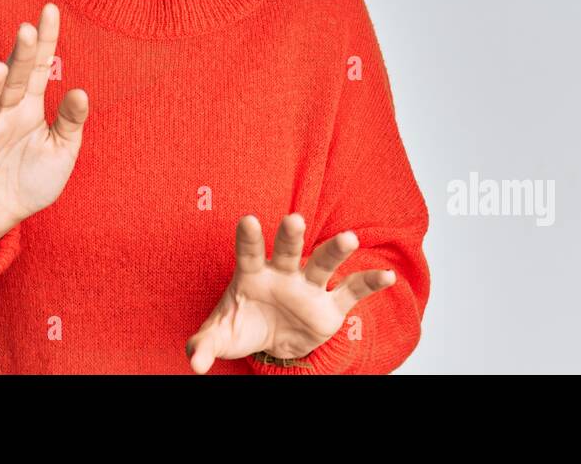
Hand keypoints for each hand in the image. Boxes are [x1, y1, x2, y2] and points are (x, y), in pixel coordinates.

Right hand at [0, 2, 88, 240]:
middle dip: (19, 56)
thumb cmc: (33, 178)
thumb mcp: (62, 151)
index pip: (39, 68)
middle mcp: (4, 115)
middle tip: (26, 29)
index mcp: (29, 108)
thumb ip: (70, 122)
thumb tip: (81, 91)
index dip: (45, 40)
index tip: (49, 9)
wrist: (3, 217)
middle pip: (12, 79)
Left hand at [185, 213, 395, 373]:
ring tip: (349, 239)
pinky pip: (352, 292)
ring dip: (335, 252)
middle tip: (293, 220)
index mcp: (252, 274)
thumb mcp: (221, 336)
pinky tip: (387, 276)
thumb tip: (193, 362)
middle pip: (287, 250)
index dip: (248, 237)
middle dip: (290, 236)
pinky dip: (370, 283)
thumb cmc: (243, 325)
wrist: (271, 341)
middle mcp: (283, 273)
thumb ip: (204, 345)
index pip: (248, 252)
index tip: (247, 220)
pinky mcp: (331, 305)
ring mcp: (309, 286)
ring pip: (323, 264)